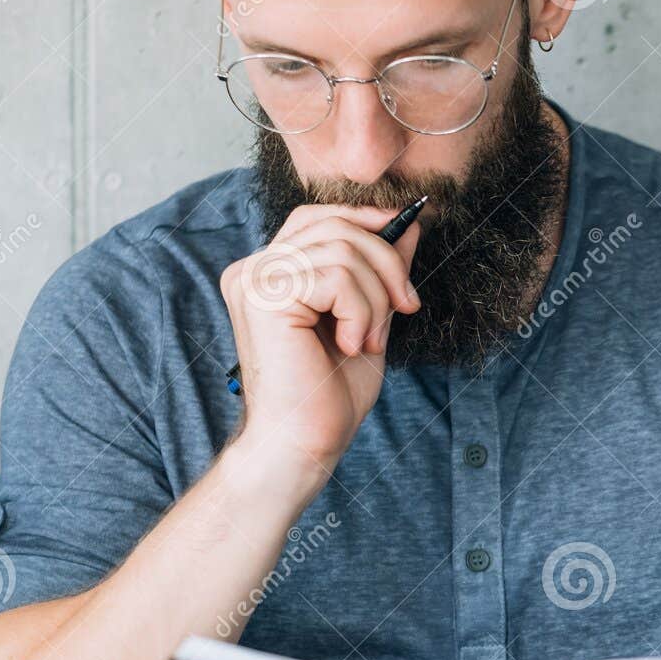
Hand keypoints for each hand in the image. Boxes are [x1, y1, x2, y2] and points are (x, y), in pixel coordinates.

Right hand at [219, 204, 421, 472]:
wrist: (304, 441)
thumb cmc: (331, 392)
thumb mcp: (369, 318)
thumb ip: (379, 272)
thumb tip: (407, 226)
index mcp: (272, 273)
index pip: (318, 218)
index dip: (364, 218)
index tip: (407, 231)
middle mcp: (254, 270)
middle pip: (336, 227)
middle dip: (387, 263)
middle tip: (406, 307)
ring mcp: (254, 280)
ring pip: (343, 252)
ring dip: (375, 299)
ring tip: (368, 340)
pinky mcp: (264, 296)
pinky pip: (337, 278)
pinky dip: (361, 313)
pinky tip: (351, 345)